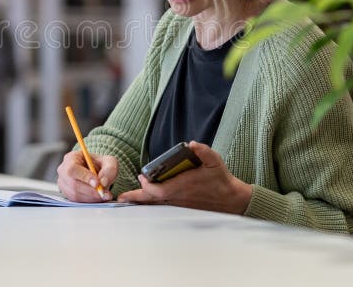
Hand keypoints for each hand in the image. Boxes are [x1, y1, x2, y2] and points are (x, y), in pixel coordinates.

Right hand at [56, 150, 117, 201]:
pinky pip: (77, 201)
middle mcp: (63, 171)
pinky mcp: (67, 194)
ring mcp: (64, 184)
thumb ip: (109, 169)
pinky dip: (89, 201)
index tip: (97, 183)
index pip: (73, 169)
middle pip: (73, 184)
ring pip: (75, 194)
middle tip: (104, 193)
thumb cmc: (100, 164)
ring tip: (104, 195)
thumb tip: (103, 182)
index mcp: (71, 158)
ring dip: (91, 197)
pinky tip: (98, 197)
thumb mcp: (109, 161)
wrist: (96, 171)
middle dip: (91, 190)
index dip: (85, 177)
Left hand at [117, 141, 252, 214]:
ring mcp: (179, 205)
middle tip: (121, 196)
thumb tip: (192, 144)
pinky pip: (162, 207)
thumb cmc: (221, 180)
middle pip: (153, 200)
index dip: (148, 186)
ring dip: (141, 202)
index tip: (142, 177)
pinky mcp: (181, 207)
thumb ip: (204, 152)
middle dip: (137, 197)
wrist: (231, 200)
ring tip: (125, 201)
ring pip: (156, 205)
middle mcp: (179, 198)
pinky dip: (150, 205)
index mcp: (183, 186)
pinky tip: (142, 203)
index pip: (159, 190)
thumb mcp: (215, 162)